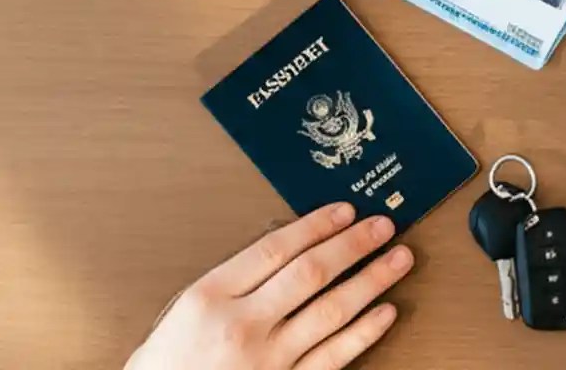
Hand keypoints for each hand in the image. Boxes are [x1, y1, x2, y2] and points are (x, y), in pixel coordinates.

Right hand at [125, 204, 413, 369]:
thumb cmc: (165, 368)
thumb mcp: (182, 315)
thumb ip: (231, 282)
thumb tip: (289, 247)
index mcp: (209, 298)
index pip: (275, 248)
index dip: (316, 225)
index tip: (345, 210)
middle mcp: (240, 326)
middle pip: (310, 273)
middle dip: (354, 245)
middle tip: (384, 225)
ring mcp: (266, 360)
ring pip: (332, 310)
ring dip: (372, 280)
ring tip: (399, 259)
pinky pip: (335, 356)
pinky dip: (365, 332)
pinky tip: (386, 312)